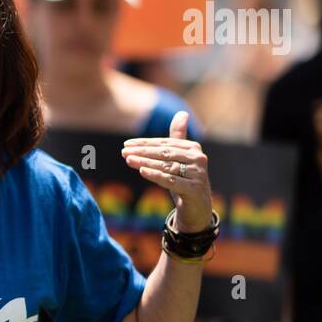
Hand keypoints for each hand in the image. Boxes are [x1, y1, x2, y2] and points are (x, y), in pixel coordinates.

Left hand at [121, 111, 212, 232]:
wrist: (197, 208)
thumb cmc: (184, 180)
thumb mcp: (179, 159)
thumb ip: (178, 138)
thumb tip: (182, 113)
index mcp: (194, 148)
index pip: (165, 143)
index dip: (145, 143)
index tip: (126, 144)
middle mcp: (198, 159)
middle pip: (164, 153)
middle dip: (142, 152)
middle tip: (123, 151)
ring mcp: (198, 174)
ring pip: (166, 166)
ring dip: (145, 162)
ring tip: (128, 160)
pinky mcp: (194, 189)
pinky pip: (170, 180)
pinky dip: (155, 175)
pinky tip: (141, 171)